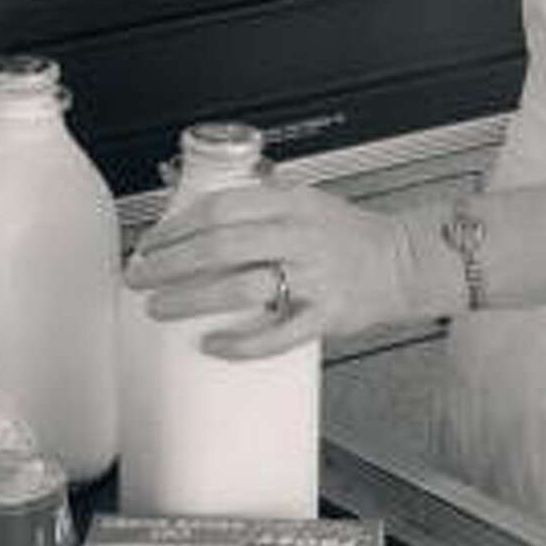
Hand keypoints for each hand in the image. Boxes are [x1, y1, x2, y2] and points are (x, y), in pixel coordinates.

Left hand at [124, 179, 455, 359]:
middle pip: (221, 245)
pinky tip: (213, 345)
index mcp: (291, 203)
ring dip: (192, 298)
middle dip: (170, 262)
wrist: (406, 260)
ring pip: (242, 287)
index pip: (221, 207)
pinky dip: (242, 343)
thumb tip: (196, 215)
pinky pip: (279, 334)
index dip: (177, 225)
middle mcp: (300, 236)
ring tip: (161, 308)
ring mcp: (314, 277)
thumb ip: (258, 205)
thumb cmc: (350, 234)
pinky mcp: (327, 315)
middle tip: (139, 276)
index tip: (150, 242)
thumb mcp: (305, 200)